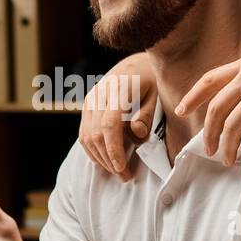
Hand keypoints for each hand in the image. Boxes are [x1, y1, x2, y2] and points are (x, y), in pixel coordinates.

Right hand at [78, 53, 156, 180]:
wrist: (136, 64)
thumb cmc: (151, 82)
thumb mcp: (156, 96)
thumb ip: (145, 116)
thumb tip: (135, 135)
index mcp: (117, 91)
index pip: (109, 126)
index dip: (114, 150)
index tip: (123, 169)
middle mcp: (98, 95)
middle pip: (96, 135)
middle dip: (109, 160)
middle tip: (125, 176)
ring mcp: (90, 101)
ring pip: (86, 136)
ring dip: (100, 158)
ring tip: (117, 171)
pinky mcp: (87, 106)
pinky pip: (84, 133)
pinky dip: (92, 150)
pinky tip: (105, 160)